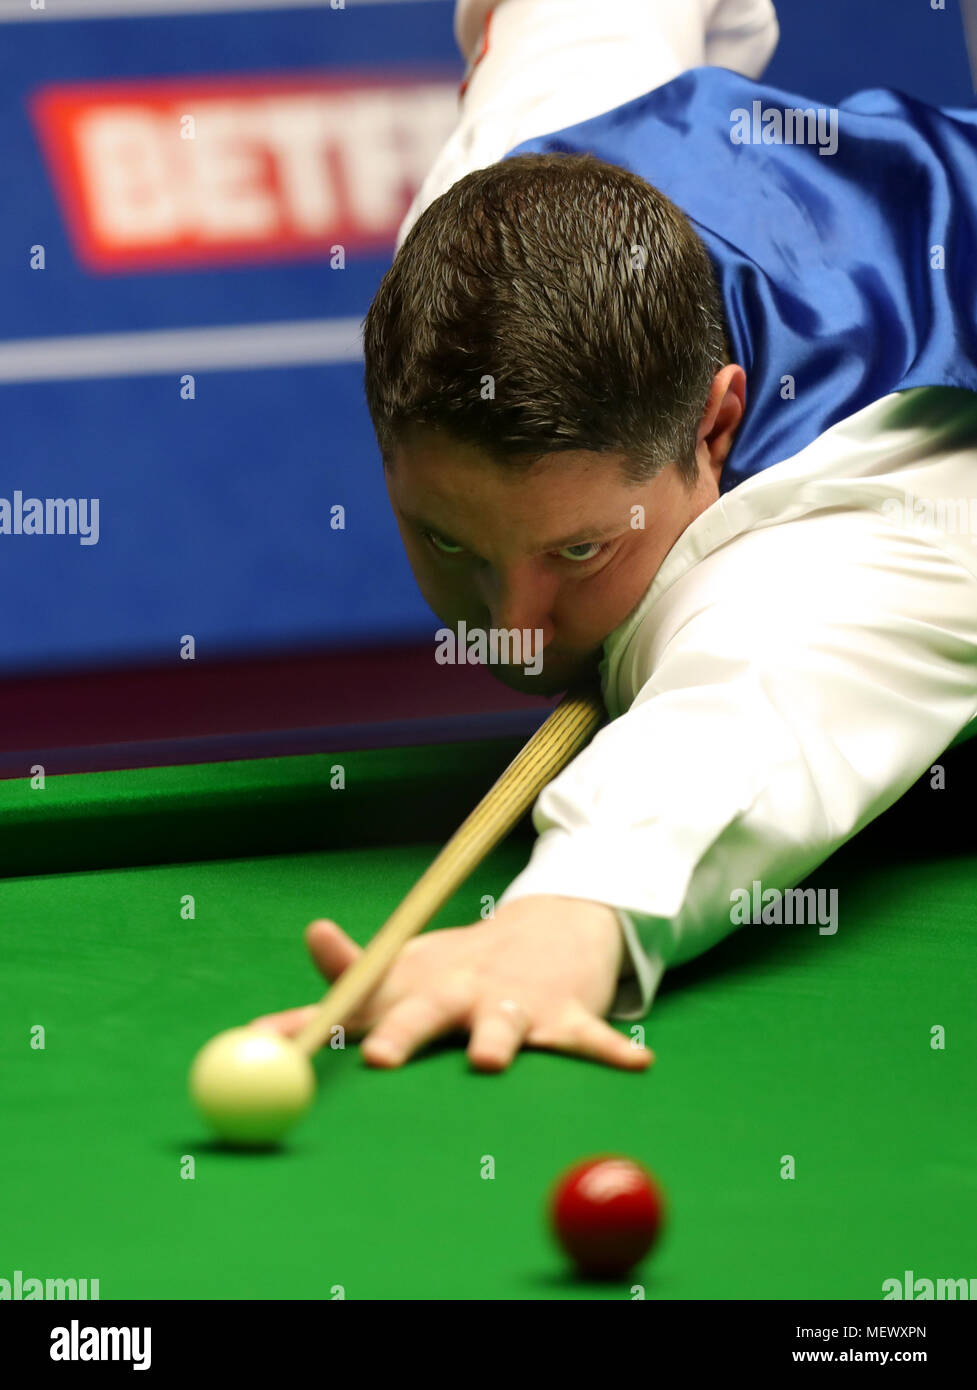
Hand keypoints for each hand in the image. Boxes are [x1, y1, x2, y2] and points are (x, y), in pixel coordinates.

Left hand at [250, 896, 654, 1073]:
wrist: (541, 932)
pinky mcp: (566, 1013)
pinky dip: (613, 1050)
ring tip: (492, 1058)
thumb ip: (329, 1007)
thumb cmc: (452, 971)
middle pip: (424, 1012)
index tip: (291, 1038)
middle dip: (403, 1032)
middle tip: (382, 1059)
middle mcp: (457, 991)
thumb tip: (248, 1033)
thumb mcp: (393, 983)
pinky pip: (591, 1038)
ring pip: (504, 1023)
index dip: (322, 1021)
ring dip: (498, 1038)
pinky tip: (636, 1062)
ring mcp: (512, 1001)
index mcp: (411, 989)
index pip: (359, 1004)